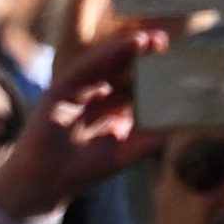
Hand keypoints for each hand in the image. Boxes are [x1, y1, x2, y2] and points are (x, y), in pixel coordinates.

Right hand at [0, 27, 169, 220]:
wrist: (46, 183)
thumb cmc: (84, 171)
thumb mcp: (124, 154)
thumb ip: (148, 141)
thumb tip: (177, 127)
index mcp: (112, 111)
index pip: (135, 86)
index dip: (153, 74)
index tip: (175, 64)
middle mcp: (96, 98)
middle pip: (121, 70)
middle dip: (141, 56)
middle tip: (163, 42)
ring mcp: (78, 92)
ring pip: (104, 64)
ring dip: (125, 49)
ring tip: (148, 39)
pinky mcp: (61, 90)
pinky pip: (85, 68)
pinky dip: (106, 55)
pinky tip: (127, 45)